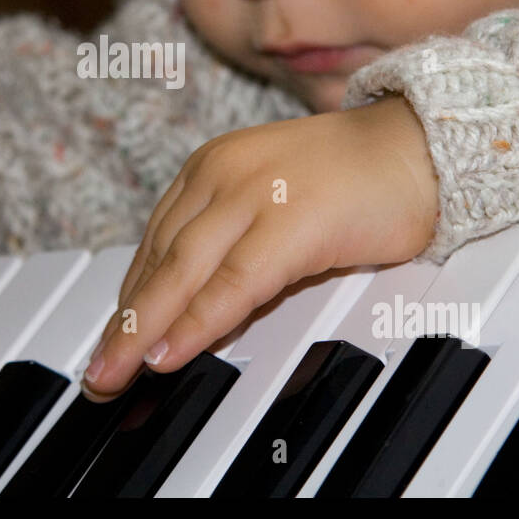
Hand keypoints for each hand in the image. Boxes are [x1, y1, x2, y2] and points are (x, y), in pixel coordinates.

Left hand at [80, 95, 438, 400]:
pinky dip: (199, 322)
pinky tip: (172, 352)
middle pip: (158, 261)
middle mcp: (221, 173)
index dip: (129, 299)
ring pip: (183, 272)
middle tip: (97, 372)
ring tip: (118, 372)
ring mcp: (255, 193)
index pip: (154, 243)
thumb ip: (229, 244)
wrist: (422, 146)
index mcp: (211, 167)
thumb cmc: (353, 181)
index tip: (109, 341)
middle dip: (123, 324)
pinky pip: (235, 283)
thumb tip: (188, 308)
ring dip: (145, 330)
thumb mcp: (270, 204)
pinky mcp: (292, 220)